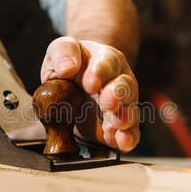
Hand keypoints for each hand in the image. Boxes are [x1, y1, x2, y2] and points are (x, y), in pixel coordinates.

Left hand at [40, 37, 139, 151]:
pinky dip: (128, 139)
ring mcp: (123, 106)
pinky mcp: (119, 128)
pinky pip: (130, 134)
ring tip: (118, 124)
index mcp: (106, 60)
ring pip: (131, 111)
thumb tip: (66, 67)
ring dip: (125, 118)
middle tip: (108, 103)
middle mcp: (120, 82)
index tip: (90, 83)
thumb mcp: (60, 50)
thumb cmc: (70, 64)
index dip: (100, 72)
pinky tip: (122, 141)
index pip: (107, 62)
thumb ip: (63, 52)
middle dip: (118, 95)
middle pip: (125, 87)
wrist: (75, 85)